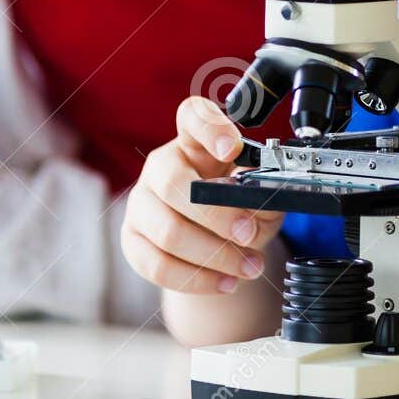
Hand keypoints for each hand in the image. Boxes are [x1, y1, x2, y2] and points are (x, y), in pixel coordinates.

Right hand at [120, 97, 283, 294]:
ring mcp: (141, 203)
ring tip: (248, 267)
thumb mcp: (259, 195)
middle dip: (216, 214)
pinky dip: (196, 279)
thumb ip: (265, 196)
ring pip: (167, 231)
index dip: (210, 128)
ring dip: (213, 256)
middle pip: (174, 183)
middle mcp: (161, 166)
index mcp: (194, 142)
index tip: (234, 147)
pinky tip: (225, 282)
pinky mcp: (132, 240)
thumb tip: (260, 209)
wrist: (212, 238)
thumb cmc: (236, 205)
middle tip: (249, 233)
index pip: (192, 116)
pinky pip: (157, 264)